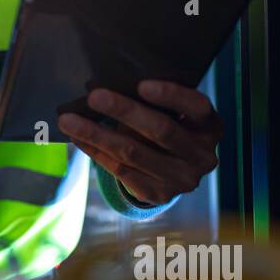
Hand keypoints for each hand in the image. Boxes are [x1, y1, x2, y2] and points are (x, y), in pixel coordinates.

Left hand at [57, 81, 221, 205]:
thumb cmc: (169, 124)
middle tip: (94, 96)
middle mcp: (202, 156)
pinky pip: (120, 170)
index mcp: (211, 127)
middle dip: (125, 111)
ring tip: (69, 120)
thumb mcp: (174, 113)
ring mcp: (182, 179)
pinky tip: (77, 138)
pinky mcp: (159, 194)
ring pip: (133, 153)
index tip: (141, 85)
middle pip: (161, 131)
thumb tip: (110, 87)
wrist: (174, 170)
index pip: (196, 107)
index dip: (171, 96)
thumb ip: (155, 102)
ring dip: (97, 134)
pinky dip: (95, 151)